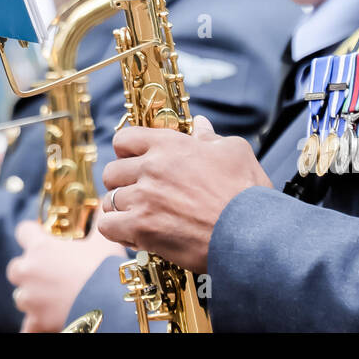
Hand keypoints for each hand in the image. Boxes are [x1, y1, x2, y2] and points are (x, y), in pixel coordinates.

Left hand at [6, 216, 126, 332]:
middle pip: (16, 267)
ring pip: (21, 295)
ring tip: (54, 298)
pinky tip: (43, 323)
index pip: (23, 231)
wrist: (108, 305)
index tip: (44, 236)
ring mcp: (29, 298)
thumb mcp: (103, 240)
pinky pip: (27, 326)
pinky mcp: (36, 321)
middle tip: (51, 272)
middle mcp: (28, 271)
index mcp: (41, 248)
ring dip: (33, 295)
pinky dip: (34, 324)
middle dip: (29, 269)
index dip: (32, 233)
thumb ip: (99, 219)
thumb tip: (103, 202)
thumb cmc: (103, 269)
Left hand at [97, 115, 272, 273]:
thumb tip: (200, 124)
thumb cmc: (246, 192)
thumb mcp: (235, 152)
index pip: (124, 139)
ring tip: (136, 216)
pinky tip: (133, 234)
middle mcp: (150, 168)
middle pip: (111, 172)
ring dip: (120, 209)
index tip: (134, 162)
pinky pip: (108, 227)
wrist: (250, 233)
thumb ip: (210, 137)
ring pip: (109, 201)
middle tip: (137, 193)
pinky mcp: (142, 228)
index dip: (126, 151)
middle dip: (121, 183)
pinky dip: (117, 231)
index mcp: (168, 145)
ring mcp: (143, 199)